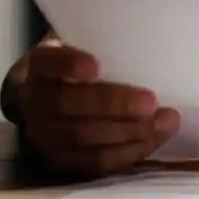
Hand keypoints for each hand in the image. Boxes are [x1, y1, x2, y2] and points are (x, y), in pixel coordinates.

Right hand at [18, 42, 178, 175]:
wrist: (62, 96)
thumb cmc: (89, 63)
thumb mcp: (92, 44)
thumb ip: (110, 42)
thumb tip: (154, 36)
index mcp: (40, 65)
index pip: (47, 63)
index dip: (68, 65)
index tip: (95, 66)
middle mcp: (34, 101)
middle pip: (66, 106)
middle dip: (111, 105)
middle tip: (149, 101)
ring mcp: (45, 135)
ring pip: (82, 138)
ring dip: (128, 132)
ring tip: (164, 121)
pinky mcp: (64, 161)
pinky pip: (96, 162)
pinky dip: (129, 151)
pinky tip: (156, 136)